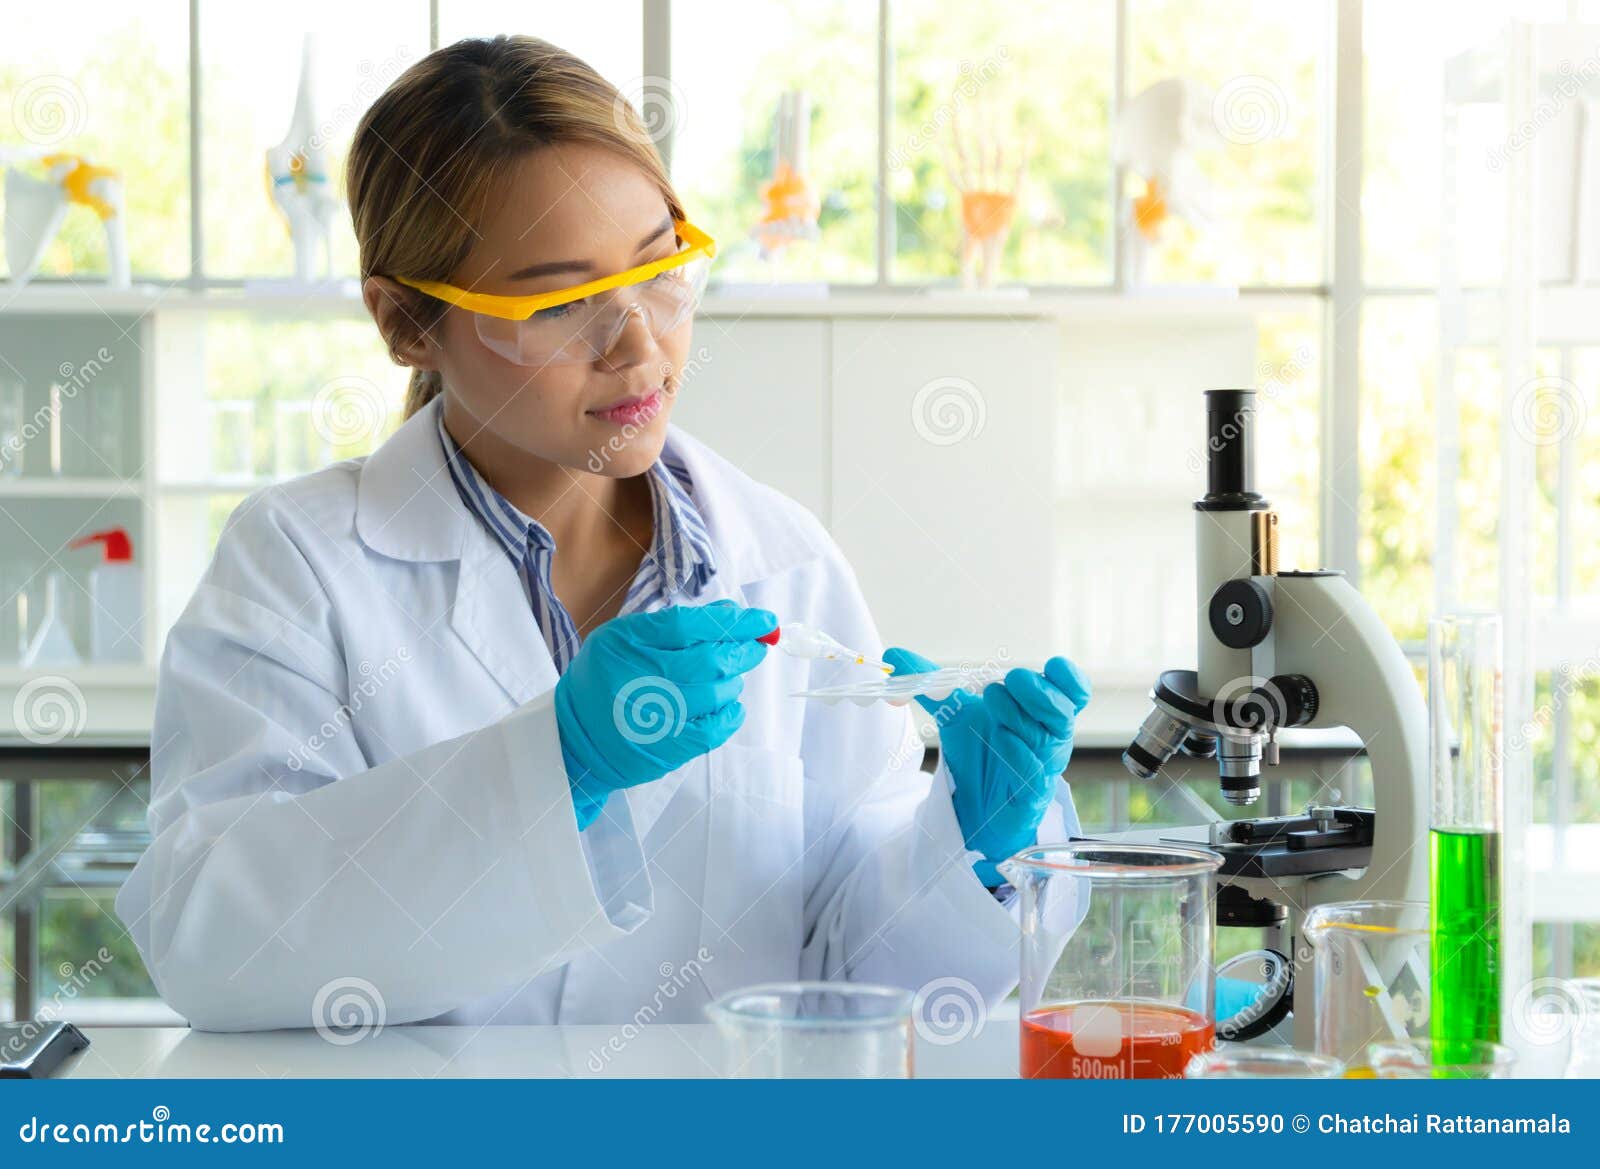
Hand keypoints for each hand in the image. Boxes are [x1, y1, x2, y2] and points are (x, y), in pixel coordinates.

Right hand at [555, 600, 773, 828]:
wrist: (574, 740)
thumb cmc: (604, 681)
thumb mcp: (622, 639)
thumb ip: (671, 625)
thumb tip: (729, 614)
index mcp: (626, 643)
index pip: (689, 625)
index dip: (732, 620)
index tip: (761, 620)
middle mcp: (640, 678)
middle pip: (709, 659)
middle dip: (744, 649)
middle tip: (758, 645)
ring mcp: (655, 716)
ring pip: (717, 692)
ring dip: (734, 680)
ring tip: (731, 676)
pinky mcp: (668, 747)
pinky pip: (716, 728)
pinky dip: (731, 713)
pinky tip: (730, 705)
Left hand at [883, 649, 1089, 885]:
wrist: (972, 805)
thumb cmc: (977, 751)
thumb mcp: (953, 711)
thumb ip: (929, 682)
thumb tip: (892, 655)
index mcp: (1040, 712)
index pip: (1073, 691)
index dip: (1068, 678)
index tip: (1050, 664)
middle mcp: (1049, 738)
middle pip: (1062, 709)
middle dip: (1034, 692)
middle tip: (1000, 685)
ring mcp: (1044, 767)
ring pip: (1047, 738)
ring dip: (1019, 718)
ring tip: (991, 707)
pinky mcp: (1031, 796)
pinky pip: (1034, 772)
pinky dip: (1017, 752)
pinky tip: (1000, 740)